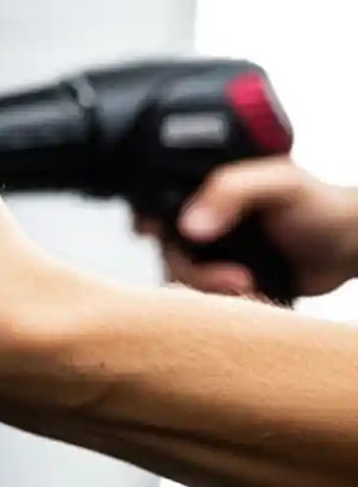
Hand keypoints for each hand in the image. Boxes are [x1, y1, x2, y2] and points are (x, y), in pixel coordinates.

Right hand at [134, 158, 357, 296]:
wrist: (347, 249)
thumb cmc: (320, 207)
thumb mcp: (279, 184)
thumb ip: (231, 191)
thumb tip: (188, 225)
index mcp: (204, 186)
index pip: (156, 200)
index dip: (149, 221)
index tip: (154, 237)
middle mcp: (201, 216)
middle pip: (167, 248)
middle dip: (197, 271)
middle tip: (236, 278)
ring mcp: (210, 250)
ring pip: (180, 276)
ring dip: (211, 289)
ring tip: (251, 287)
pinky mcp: (220, 278)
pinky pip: (199, 296)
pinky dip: (220, 301)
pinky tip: (250, 294)